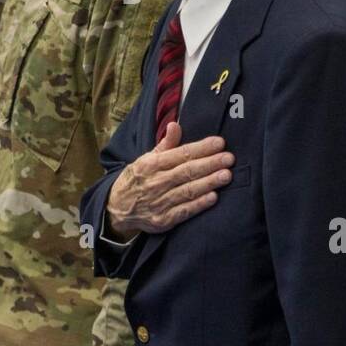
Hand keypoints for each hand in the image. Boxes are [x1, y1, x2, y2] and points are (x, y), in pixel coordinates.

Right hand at [105, 123, 233, 239]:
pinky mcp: (163, 220)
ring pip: (187, 191)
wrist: (117, 208)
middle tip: (229, 158)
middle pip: (186, 171)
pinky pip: (184, 211)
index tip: (220, 143)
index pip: (180, 154)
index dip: (201, 148)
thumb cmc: (138, 179)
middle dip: (210, 164)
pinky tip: (213, 197)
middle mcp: (155, 182)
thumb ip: (165, 144)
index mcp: (151, 164)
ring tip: (226, 175)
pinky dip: (199, 204)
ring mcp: (159, 202)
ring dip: (208, 182)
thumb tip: (176, 125)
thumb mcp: (146, 159)